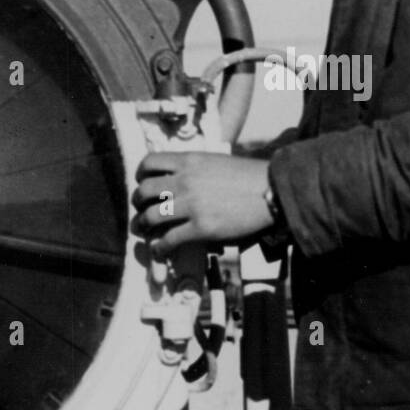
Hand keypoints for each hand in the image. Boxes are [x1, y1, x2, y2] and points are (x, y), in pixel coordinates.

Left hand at [131, 152, 271, 255]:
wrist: (271, 191)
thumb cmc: (248, 176)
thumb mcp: (216, 161)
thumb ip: (194, 168)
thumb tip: (178, 177)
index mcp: (189, 161)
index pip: (150, 163)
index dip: (141, 175)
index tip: (142, 182)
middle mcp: (185, 181)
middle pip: (144, 191)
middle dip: (138, 202)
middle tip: (142, 209)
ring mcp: (192, 205)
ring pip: (151, 216)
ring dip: (143, 225)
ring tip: (146, 230)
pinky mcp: (201, 228)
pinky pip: (169, 239)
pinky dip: (159, 247)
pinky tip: (160, 249)